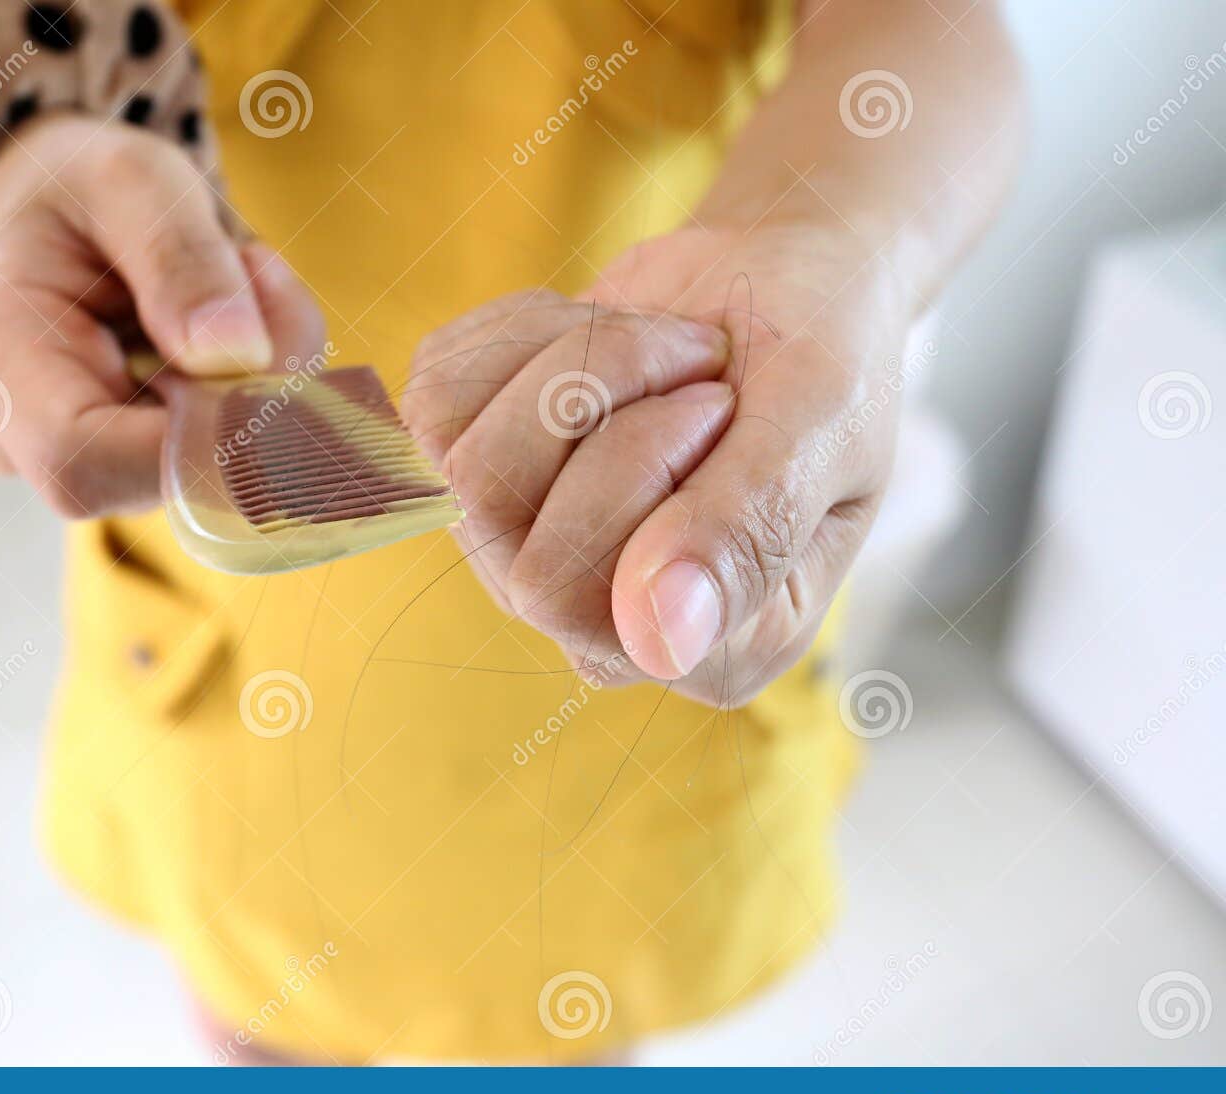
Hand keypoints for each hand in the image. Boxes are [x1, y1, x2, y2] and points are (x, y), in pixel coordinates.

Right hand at [0, 115, 324, 516]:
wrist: (55, 210)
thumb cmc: (79, 186)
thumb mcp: (130, 179)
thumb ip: (182, 256)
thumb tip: (236, 353)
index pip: (83, 461)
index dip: (192, 441)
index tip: (263, 354)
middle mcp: (15, 433)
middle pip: (155, 474)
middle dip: (242, 393)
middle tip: (266, 278)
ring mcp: (68, 460)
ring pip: (197, 470)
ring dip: (250, 383)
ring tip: (238, 282)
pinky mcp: (120, 465)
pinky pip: (208, 456)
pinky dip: (244, 392)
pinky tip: (228, 327)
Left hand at [402, 224, 906, 705]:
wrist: (779, 277)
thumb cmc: (824, 353)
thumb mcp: (820, 424)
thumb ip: (749, 530)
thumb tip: (658, 643)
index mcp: (711, 649)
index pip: (570, 593)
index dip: (628, 470)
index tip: (723, 407)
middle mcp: (600, 626)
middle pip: (494, 515)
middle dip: (599, 394)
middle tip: (695, 365)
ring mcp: (526, 558)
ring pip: (455, 456)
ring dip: (566, 358)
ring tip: (655, 346)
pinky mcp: (474, 477)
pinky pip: (435, 398)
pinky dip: (521, 335)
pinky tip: (597, 338)